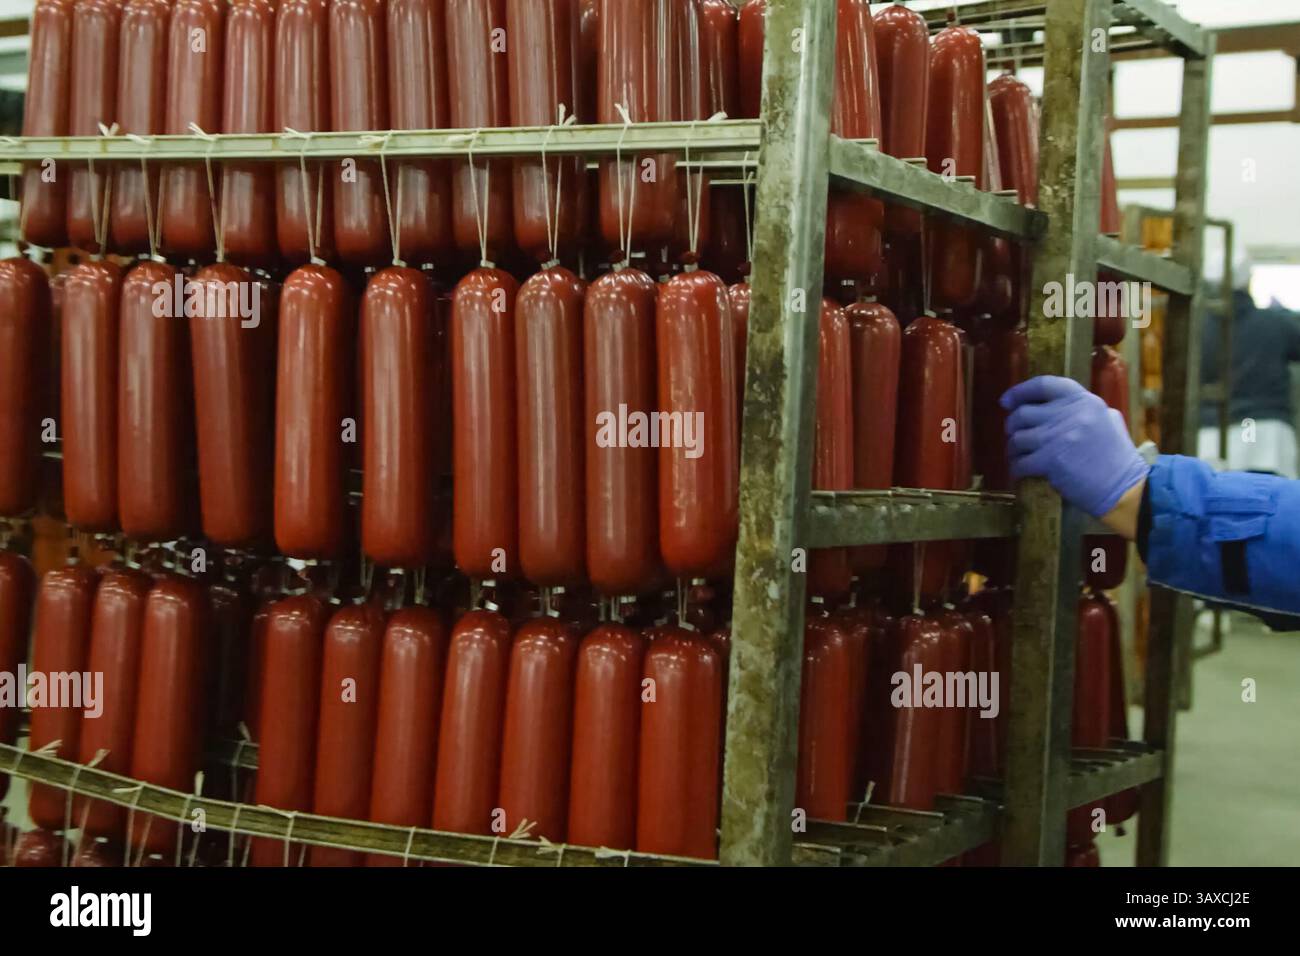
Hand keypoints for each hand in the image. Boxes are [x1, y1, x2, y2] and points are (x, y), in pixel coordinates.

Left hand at [1000, 375, 1149, 517]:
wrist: (1124, 486)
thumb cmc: (1117, 456)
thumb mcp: (1108, 420)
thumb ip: (1083, 410)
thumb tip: (1053, 406)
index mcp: (1084, 401)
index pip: (1044, 385)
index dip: (1020, 391)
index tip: (1006, 401)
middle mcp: (1070, 414)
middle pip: (1023, 413)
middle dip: (1012, 425)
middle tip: (1014, 434)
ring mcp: (1058, 437)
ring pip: (1017, 438)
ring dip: (1013, 449)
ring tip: (1018, 455)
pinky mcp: (1050, 461)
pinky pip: (1020, 462)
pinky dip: (1016, 468)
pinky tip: (1020, 471)